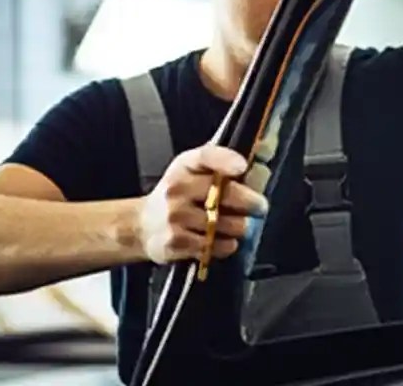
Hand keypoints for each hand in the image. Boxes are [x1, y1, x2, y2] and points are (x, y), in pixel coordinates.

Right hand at [136, 142, 269, 264]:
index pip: (206, 156)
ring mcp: (176, 217)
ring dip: (240, 227)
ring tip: (239, 225)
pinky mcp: (176, 242)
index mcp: (184, 165)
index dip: (226, 160)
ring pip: (226, 224)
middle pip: (226, 194)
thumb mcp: (190, 170)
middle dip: (251, 202)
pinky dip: (226, 245)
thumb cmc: (177, 194)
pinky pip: (215, 246)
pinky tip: (223, 240)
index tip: (242, 167)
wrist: (142, 225)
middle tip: (260, 207)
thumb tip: (256, 167)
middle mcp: (178, 189)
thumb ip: (217, 164)